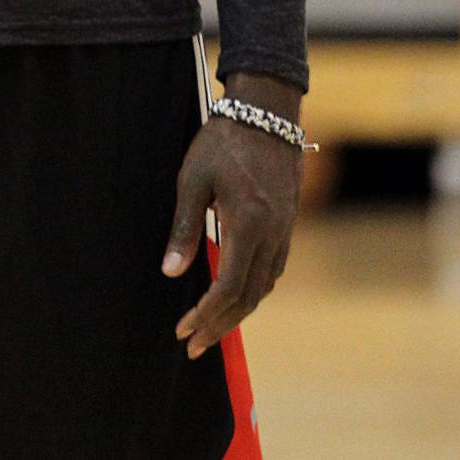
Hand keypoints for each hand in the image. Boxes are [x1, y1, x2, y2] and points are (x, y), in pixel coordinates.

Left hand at [161, 78, 302, 358]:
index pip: (229, 287)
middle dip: (220, 326)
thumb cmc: (223, 141)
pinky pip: (271, 271)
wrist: (266, 114)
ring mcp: (285, 232)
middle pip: (249, 296)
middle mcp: (273, 235)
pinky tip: (234, 295)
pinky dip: (252, 291)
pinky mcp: (287, 225)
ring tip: (210, 328)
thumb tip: (172, 272)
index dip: (206, 315)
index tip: (184, 330)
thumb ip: (185, 227)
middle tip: (194, 345)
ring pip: (264, 287)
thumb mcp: (193, 178)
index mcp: (250, 224)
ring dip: (237, 312)